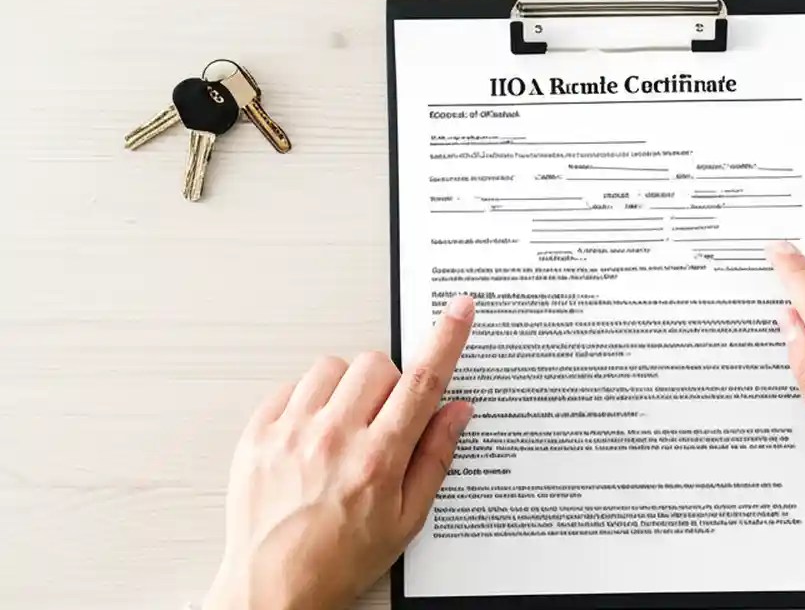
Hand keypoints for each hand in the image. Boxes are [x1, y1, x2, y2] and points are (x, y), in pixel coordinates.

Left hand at [204, 296, 476, 609]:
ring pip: (333, 367)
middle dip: (389, 384)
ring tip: (344, 427)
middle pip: (377, 364)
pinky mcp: (258, 433)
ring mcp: (291, 432)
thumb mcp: (406, 519)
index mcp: (378, 459)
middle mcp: (334, 438)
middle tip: (384, 419)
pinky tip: (313, 433)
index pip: (422, 382)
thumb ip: (435, 457)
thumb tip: (456, 412)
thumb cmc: (338, 560)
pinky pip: (291, 386)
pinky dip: (308, 400)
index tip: (459, 311)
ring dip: (347, 388)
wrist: (272, 587)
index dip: (446, 339)